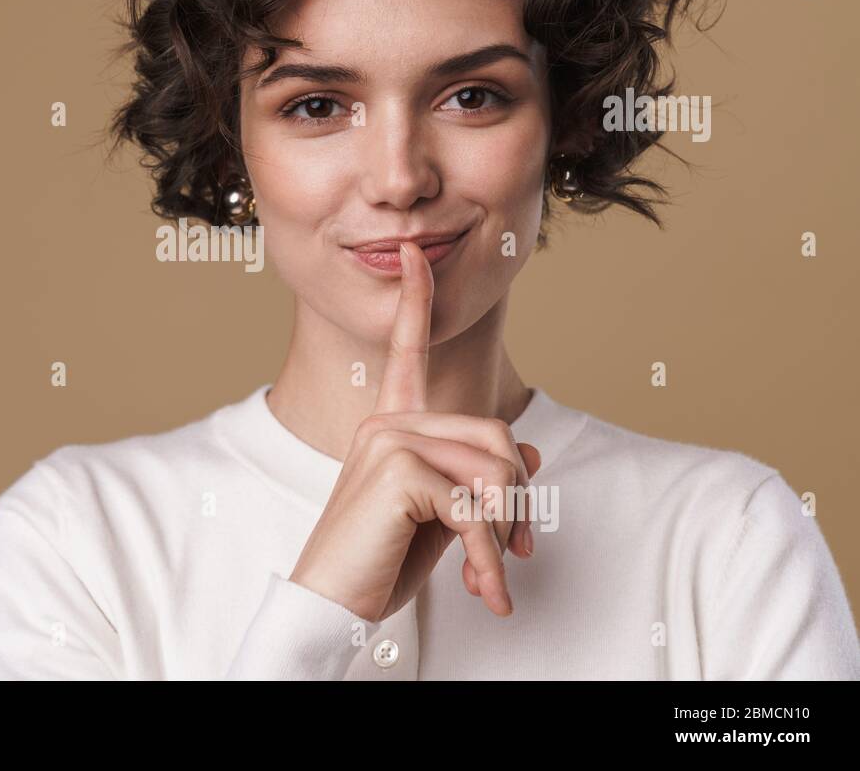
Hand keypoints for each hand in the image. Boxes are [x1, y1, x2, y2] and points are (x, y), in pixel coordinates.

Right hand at [289, 241, 541, 621]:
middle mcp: (386, 421)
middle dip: (519, 501)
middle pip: (496, 436)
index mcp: (389, 424)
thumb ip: (477, 479)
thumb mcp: (441, 517)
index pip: (406, 350)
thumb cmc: (379, 561)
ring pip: (494, 470)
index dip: (414, 300)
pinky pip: (476, 506)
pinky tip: (477, 587)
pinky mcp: (397, 469)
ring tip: (487, 577)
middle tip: (516, 551)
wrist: (329, 605)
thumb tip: (531, 451)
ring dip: (504, 534)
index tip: (414, 255)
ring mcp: (388, 439)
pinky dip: (487, 554)